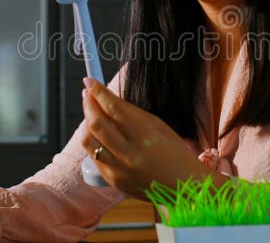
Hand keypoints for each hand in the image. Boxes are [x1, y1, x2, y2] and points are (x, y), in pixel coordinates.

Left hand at [80, 78, 226, 197]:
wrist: (184, 188)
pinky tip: (97, 134)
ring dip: (86, 124)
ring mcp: (120, 170)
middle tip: (87, 93)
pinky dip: (93, 142)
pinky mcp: (113, 181)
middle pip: (96, 124)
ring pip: (89, 142)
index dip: (99, 92)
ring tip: (91, 113)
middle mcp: (130, 155)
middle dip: (89, 104)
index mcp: (145, 137)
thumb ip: (132, 113)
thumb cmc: (177, 154)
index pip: (114, 109)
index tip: (90, 81)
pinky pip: (94, 158)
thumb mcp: (160, 126)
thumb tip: (109, 98)